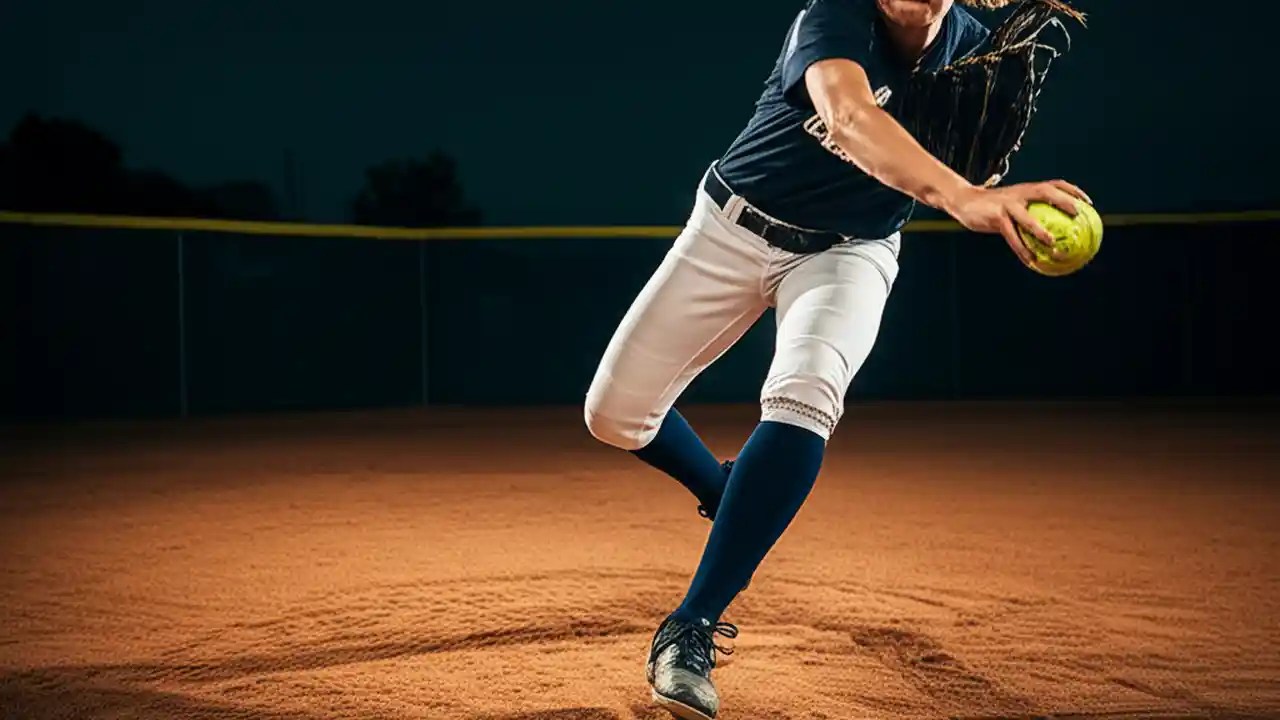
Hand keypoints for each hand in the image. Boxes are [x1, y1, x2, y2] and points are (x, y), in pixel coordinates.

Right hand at [947, 180, 1091, 265]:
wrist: (965, 203)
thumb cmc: (993, 208)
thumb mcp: (1012, 206)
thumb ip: (1030, 215)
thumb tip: (1053, 233)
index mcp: (1027, 189)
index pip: (1054, 184)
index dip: (1072, 191)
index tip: (1088, 203)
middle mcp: (1019, 193)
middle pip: (1045, 191)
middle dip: (1062, 201)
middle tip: (1077, 215)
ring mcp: (1007, 204)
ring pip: (1027, 217)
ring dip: (1041, 231)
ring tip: (1053, 244)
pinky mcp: (996, 217)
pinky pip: (1011, 236)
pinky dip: (1022, 249)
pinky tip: (1031, 261)